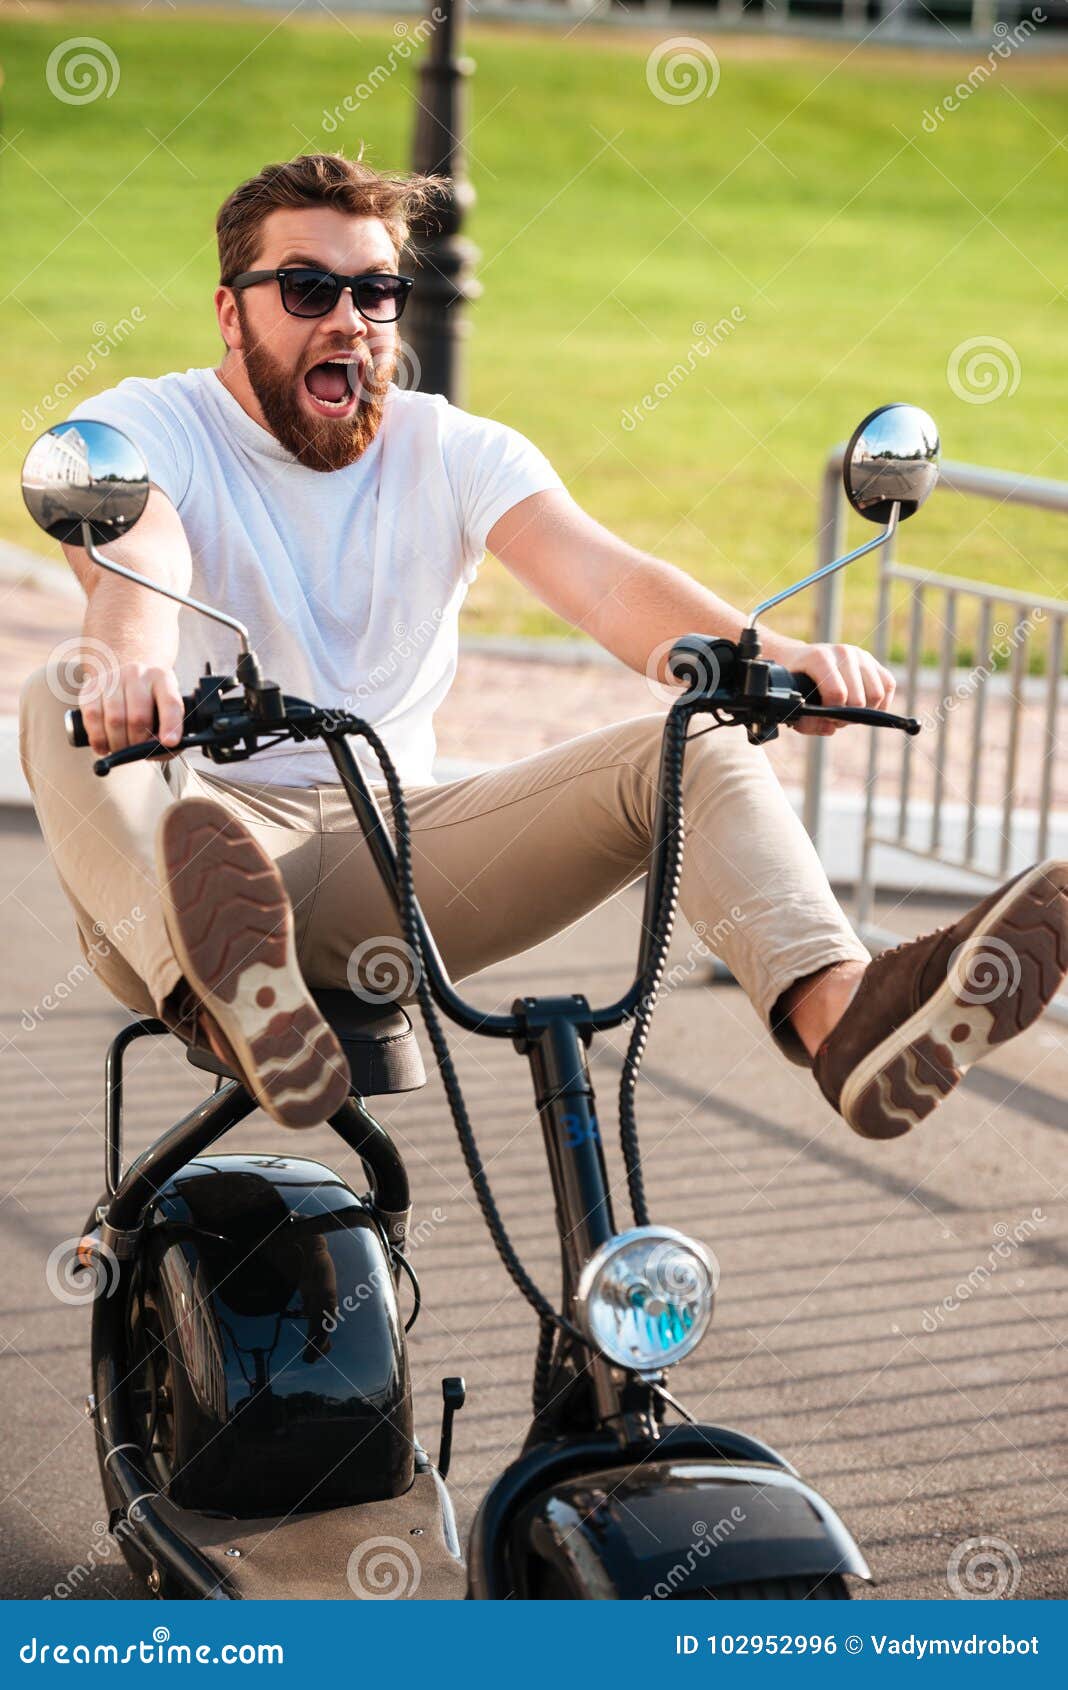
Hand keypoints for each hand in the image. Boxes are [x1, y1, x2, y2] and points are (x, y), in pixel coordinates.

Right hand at [80, 660, 185, 754]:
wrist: (123, 679)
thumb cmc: (148, 705)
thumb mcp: (164, 713)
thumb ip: (167, 737)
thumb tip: (157, 749)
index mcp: (163, 679)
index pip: (170, 702)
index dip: (171, 724)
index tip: (170, 743)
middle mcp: (138, 674)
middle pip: (138, 717)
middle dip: (137, 742)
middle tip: (136, 751)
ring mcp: (112, 679)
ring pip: (115, 720)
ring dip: (118, 744)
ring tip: (121, 749)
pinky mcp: (91, 688)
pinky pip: (93, 718)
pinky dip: (99, 739)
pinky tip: (104, 747)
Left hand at [768, 637, 895, 736]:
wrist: (799, 660)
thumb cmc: (796, 684)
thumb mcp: (791, 702)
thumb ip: (806, 722)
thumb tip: (831, 728)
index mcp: (820, 658)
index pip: (837, 693)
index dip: (832, 714)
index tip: (823, 716)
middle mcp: (843, 652)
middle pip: (859, 699)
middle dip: (847, 717)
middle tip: (834, 718)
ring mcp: (861, 655)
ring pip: (877, 694)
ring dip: (865, 712)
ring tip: (847, 711)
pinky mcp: (873, 661)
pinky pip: (889, 686)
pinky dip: (880, 703)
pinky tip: (864, 707)